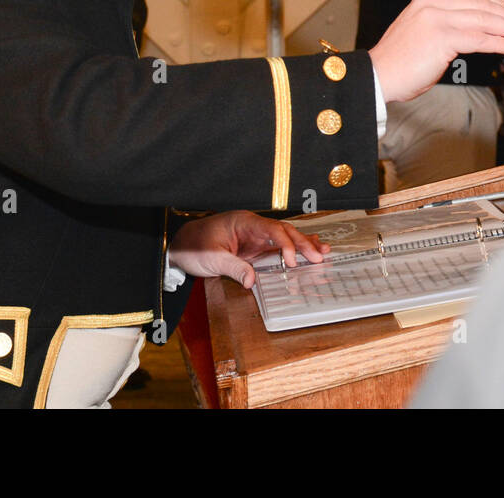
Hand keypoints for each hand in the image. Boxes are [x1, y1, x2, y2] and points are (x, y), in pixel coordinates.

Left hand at [167, 211, 329, 289]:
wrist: (180, 247)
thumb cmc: (193, 246)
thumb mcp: (211, 258)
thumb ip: (233, 268)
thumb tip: (252, 281)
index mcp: (243, 222)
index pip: (272, 230)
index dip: (286, 244)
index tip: (292, 262)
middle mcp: (252, 226)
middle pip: (283, 231)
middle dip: (303, 243)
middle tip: (319, 257)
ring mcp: (254, 237)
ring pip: (284, 238)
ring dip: (303, 245)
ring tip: (323, 252)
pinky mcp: (253, 248)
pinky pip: (276, 247)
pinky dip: (292, 250)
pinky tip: (307, 251)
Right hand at [368, 0, 503, 103]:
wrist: (377, 76)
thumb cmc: (398, 63)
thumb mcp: (423, 35)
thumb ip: (446, 28)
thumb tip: (475, 34)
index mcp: (427, 1)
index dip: (496, 4)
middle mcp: (432, 5)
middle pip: (481, 5)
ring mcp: (437, 19)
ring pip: (484, 19)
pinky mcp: (442, 37)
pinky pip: (479, 38)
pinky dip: (499, 42)